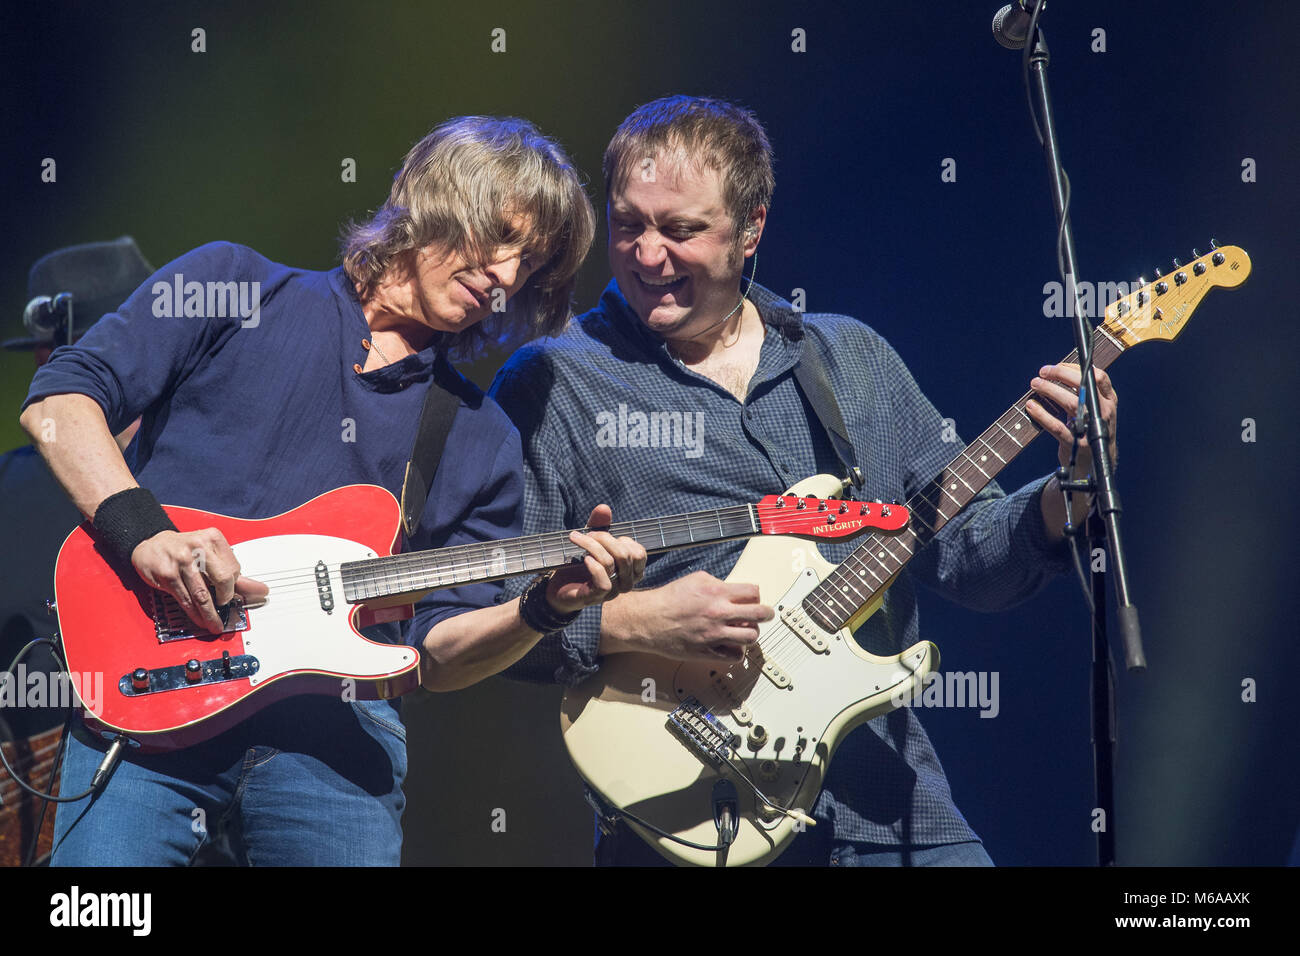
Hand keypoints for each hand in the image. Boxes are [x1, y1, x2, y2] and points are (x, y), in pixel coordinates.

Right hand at [131, 528, 268, 631]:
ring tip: (216, 624)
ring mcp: (181, 560)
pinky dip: (195, 614)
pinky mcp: (168, 574)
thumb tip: (258, 590)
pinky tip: (200, 619)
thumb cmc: (184, 550)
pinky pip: (186, 600)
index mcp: (213, 538)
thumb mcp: (209, 554)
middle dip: (226, 598)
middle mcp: (198, 546)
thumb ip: (232, 572)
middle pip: (223, 579)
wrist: (151, 545)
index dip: (235, 586)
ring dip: (211, 614)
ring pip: (203, 594)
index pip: (234, 568)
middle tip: (225, 606)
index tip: (234, 595)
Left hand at [545, 505, 646, 613]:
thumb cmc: (579, 565)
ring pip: (611, 564)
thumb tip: (604, 507)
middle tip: (587, 533)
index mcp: (630, 571)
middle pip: (625, 556)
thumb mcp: (591, 542)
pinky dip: (594, 566)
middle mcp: (625, 583)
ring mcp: (612, 592)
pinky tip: (584, 559)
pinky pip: (604, 582)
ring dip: (592, 546)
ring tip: (577, 539)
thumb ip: (600, 525)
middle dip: (605, 539)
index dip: (624, 540)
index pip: (639, 554)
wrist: (558, 587)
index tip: (604, 535)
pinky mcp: (596, 597)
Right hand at [603, 570, 773, 662]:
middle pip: (760, 614)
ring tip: (745, 630)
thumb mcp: (696, 579)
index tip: (753, 598)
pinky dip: (737, 651)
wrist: (648, 619)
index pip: (754, 593)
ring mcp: (715, 635)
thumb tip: (734, 590)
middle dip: (766, 614)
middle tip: (765, 614)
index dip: (756, 595)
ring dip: (752, 633)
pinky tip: (731, 644)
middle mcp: (719, 614)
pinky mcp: (708, 652)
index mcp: (717, 593)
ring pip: (751, 637)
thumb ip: (718, 584)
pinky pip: (735, 656)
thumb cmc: (668, 600)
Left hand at [1026, 363, 1118, 478]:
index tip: (1057, 365)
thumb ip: (1082, 390)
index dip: (1076, 368)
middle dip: (1061, 375)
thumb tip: (1058, 370)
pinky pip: (1057, 426)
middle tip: (1042, 372)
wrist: (1094, 462)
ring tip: (1035, 384)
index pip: (1098, 376)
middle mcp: (1104, 412)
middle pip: (1083, 387)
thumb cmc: (1090, 428)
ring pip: (1071, 403)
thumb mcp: (1094, 407)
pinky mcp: (1077, 443)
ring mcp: (1092, 428)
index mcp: (1110, 400)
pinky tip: (1031, 406)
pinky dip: (1042, 414)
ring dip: (1050, 390)